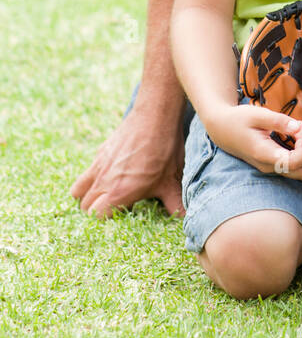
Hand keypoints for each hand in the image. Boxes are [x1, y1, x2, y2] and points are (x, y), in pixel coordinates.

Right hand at [71, 104, 185, 218]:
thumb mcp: (172, 180)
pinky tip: (109, 175)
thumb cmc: (164, 150)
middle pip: (85, 207)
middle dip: (95, 212)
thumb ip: (175, 203)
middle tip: (112, 210)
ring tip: (103, 197)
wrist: (155, 116)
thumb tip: (185, 219)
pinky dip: (91, 178)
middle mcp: (103, 181)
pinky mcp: (100, 152)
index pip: (96, 217)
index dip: (105, 221)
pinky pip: (87, 172)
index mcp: (119, 193)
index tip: (117, 220)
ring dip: (88, 196)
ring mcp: (99, 166)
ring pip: (79, 190)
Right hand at [208, 104, 301, 181]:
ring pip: (299, 173)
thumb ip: (277, 120)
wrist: (222, 128)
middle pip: (300, 173)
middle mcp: (269, 165)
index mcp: (264, 154)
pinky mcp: (275, 163)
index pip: (291, 162)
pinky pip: (295, 169)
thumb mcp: (256, 114)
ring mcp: (272, 167)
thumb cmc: (238, 119)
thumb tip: (298, 127)